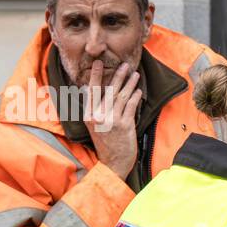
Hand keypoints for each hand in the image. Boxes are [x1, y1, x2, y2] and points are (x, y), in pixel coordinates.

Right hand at [85, 59, 141, 178]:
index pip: (92, 90)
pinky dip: (135, 96)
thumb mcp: (93, 126)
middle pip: (109, 90)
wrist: (113, 163)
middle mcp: (98, 116)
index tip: (98, 63)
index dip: (96, 75)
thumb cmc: (105, 143)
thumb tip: (87, 89)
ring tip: (135, 74)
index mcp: (89, 115)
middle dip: (118, 75)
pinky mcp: (124, 125)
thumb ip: (92, 108)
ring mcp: (111, 120)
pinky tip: (139, 90)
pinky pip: (130, 106)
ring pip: (121, 96)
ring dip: (129, 83)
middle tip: (125, 64)